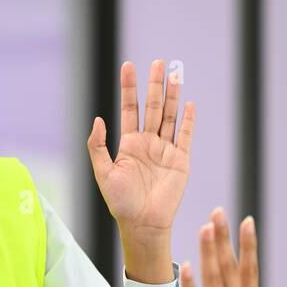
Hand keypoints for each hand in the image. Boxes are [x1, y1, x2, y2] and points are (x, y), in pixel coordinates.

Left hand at [87, 59, 194, 282]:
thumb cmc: (121, 203)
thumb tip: (98, 119)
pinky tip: (189, 103)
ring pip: (169, 116)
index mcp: (129, 144)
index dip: (129, 87)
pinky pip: (185, 136)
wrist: (144, 224)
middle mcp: (148, 143)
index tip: (128, 66)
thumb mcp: (103, 173)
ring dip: (172, 95)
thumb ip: (98, 146)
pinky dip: (188, 120)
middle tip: (158, 62)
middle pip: (152, 106)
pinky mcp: (181, 160)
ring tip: (175, 74)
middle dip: (155, 84)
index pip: (130, 108)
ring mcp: (165, 150)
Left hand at [178, 208, 282, 286]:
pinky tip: (186, 266)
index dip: (248, 245)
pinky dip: (191, 286)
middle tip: (220, 211)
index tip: (246, 220)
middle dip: (226, 238)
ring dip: (210, 252)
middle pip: (233, 267)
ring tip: (205, 227)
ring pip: (216, 279)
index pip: (250, 270)